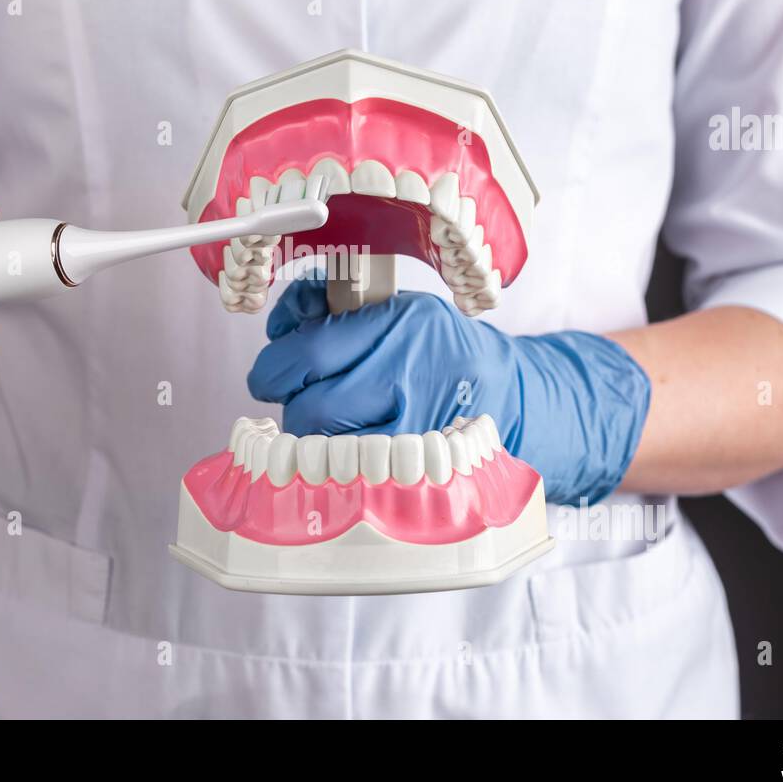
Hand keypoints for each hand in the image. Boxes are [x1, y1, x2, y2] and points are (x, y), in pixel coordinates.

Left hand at [247, 278, 650, 503]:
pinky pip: (352, 475)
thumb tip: (281, 327)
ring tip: (328, 424)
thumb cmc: (441, 347)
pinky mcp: (420, 467)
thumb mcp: (398, 307)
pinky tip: (347, 450)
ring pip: (326, 450)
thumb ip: (334, 310)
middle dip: (290, 406)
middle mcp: (405, 376)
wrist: (512, 390)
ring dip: (311, 440)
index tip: (270, 373)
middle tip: (299, 400)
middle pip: (309, 410)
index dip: (272, 368)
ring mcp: (414, 428)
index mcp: (395, 325)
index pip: (306, 354)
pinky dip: (337, 466)